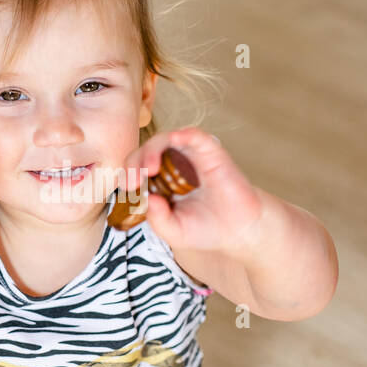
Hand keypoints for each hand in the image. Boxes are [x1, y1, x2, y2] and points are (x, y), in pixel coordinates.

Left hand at [121, 127, 263, 253]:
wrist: (239, 231)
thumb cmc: (206, 230)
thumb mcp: (175, 232)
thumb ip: (158, 220)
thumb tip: (147, 199)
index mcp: (160, 182)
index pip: (136, 169)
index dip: (128, 174)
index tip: (127, 189)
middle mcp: (173, 166)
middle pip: (146, 152)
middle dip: (135, 163)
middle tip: (134, 181)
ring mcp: (191, 157)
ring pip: (165, 140)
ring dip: (152, 150)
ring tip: (149, 169)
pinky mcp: (210, 152)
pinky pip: (194, 136)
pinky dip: (184, 134)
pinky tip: (176, 140)